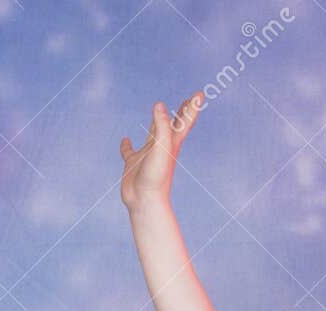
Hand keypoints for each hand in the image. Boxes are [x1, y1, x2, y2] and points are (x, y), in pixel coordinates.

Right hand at [119, 94, 203, 211]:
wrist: (145, 202)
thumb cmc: (156, 177)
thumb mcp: (161, 148)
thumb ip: (161, 126)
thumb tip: (160, 105)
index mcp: (172, 144)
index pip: (184, 121)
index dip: (192, 107)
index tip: (199, 94)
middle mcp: (161, 148)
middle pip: (173, 125)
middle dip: (182, 112)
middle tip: (189, 100)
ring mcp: (147, 155)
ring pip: (153, 134)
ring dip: (156, 122)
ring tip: (158, 110)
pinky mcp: (133, 163)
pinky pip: (129, 151)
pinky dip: (126, 145)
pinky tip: (126, 140)